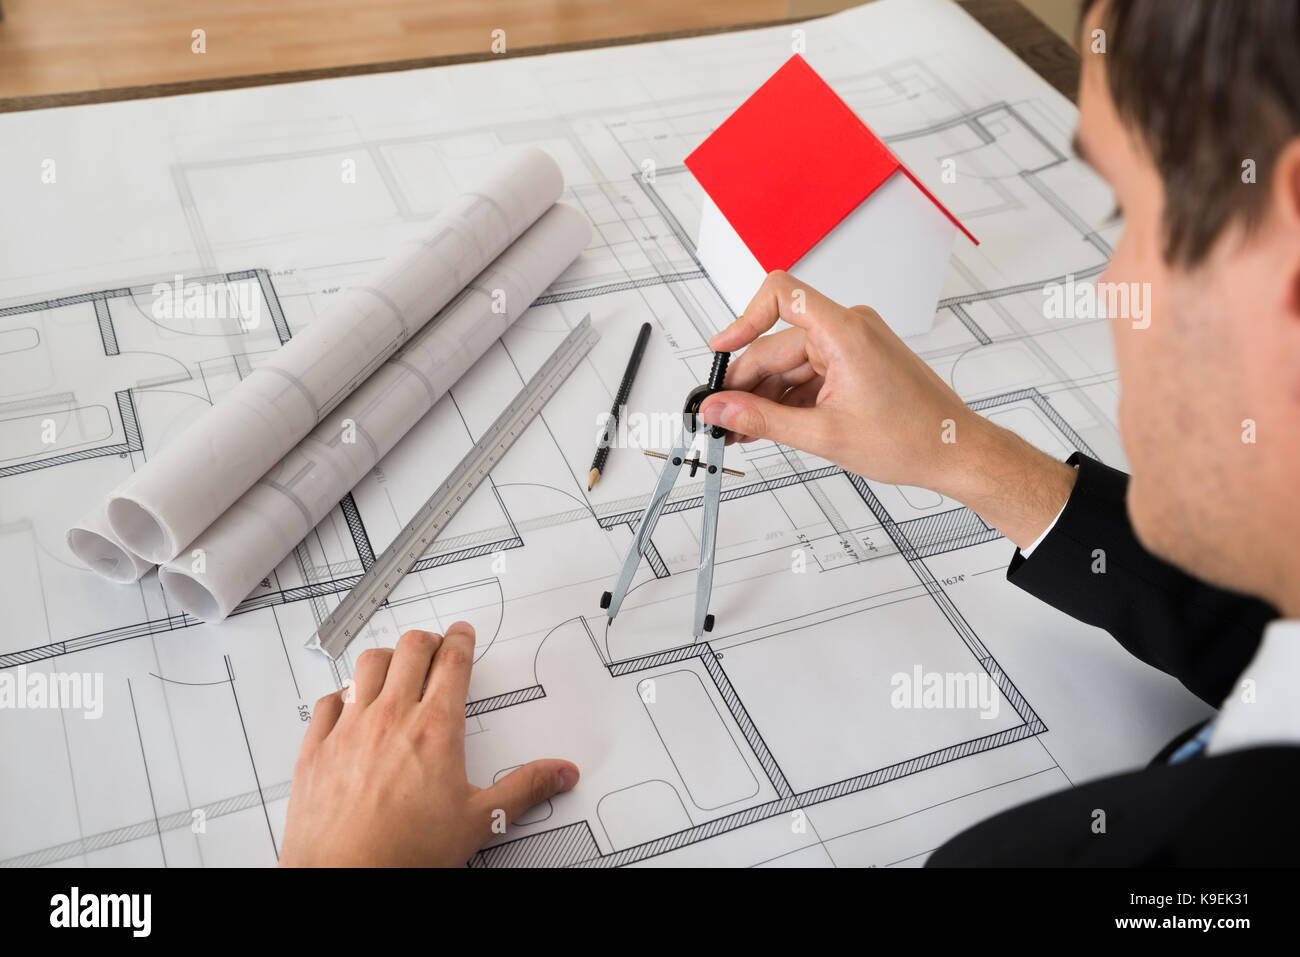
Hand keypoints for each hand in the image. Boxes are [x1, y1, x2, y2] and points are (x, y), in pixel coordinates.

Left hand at [279, 624, 578, 866]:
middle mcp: (391, 718)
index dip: (461, 639)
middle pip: (411, 649)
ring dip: (385, 659)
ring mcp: (350, 728)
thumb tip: (559, 774)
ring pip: (367, 664)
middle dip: (428, 641)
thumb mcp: (478, 820)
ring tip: (395, 667)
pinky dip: (341, 696)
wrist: (347, 878)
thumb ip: (524, 789)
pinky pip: (327, 701)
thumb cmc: (405, 853)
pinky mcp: (317, 747)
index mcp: (435, 729)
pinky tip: (348, 705)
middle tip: (435, 648)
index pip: (452, 661)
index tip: (462, 635)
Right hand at [698, 271, 1075, 547]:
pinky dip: (788, 398)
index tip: (721, 350)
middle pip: (777, 343)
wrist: (954, 451)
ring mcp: (854, 345)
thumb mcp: (823, 435)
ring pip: (790, 363)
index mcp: (844, 332)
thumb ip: (762, 419)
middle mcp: (849, 328)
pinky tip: (770, 426)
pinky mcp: (857, 362)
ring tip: (741, 431)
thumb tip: (720, 409)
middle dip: (746, 382)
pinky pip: (810, 373)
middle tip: (720, 417)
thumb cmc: (912, 439)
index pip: (781, 295)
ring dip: (765, 395)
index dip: (743, 319)